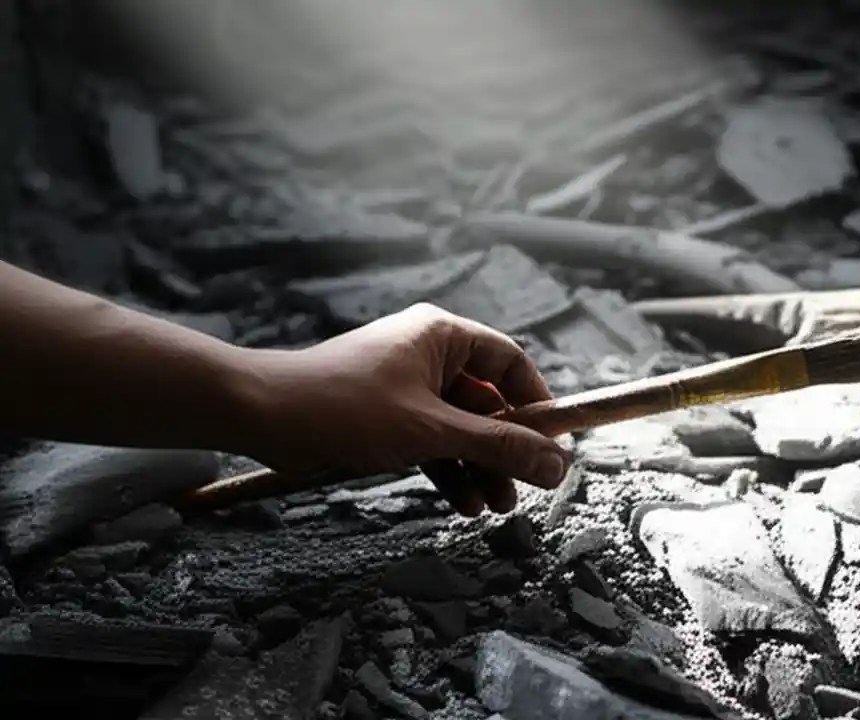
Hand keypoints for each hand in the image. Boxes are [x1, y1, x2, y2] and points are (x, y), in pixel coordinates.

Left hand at [235, 303, 571, 514]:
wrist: (262, 417)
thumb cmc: (345, 407)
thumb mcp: (432, 431)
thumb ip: (498, 446)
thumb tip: (558, 464)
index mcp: (444, 336)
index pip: (511, 363)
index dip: (536, 403)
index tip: (552, 445)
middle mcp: (430, 355)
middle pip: (489, 403)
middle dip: (506, 449)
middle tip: (522, 490)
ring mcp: (407, 388)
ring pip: (461, 429)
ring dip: (480, 467)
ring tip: (494, 507)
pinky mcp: (388, 417)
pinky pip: (433, 441)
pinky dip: (449, 469)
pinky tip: (462, 502)